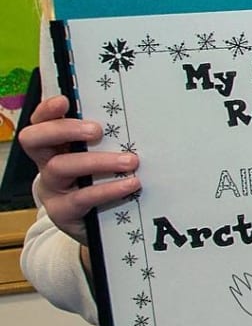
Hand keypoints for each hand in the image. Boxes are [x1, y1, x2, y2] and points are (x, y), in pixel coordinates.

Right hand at [18, 94, 140, 244]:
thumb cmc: (102, 179)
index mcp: (55, 144)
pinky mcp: (62, 211)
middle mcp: (47, 163)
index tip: (65, 101)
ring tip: (130, 161)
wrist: (98, 223)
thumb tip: (140, 115)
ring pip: (60, 167)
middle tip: (96, 130)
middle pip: (36, 140)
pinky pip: (81, 197)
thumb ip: (109, 138)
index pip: (41, 121)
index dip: (47, 110)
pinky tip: (130, 184)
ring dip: (98, 161)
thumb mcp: (103, 155)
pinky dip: (108, 189)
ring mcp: (51, 188)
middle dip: (64, 130)